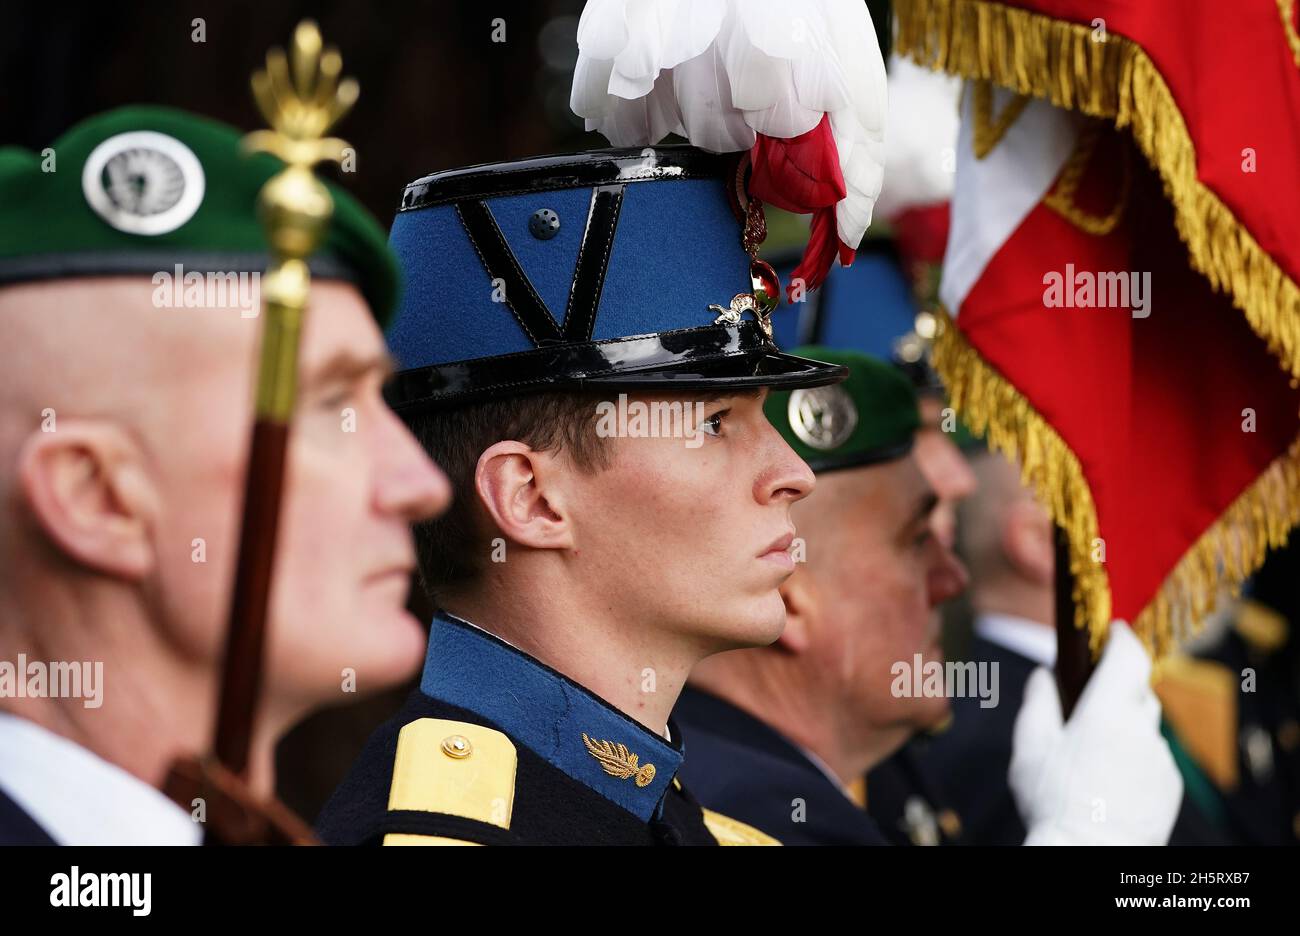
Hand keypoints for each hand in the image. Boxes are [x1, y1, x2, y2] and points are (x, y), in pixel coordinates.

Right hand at [1010, 622, 1182, 844]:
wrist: (1088, 854)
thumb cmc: (1053, 802)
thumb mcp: (1030, 748)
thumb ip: (1037, 702)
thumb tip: (1044, 674)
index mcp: (1106, 712)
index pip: (1129, 656)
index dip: (1121, 637)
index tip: (1112, 630)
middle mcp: (1141, 730)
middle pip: (1138, 691)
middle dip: (1117, 687)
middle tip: (1089, 700)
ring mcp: (1160, 759)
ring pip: (1144, 727)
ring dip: (1124, 726)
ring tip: (1092, 753)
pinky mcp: (1169, 785)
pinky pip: (1152, 757)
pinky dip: (1134, 757)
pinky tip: (1108, 779)